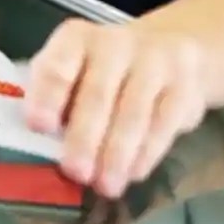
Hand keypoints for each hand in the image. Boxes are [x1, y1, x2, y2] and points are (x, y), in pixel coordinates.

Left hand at [25, 18, 207, 198]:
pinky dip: (147, 153)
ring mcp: (154, 61)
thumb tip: (44, 144)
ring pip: (134, 113)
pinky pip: (164, 123)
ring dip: (117, 154)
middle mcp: (114, 43)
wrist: (168, 47)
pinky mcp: (185, 85)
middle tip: (76, 172)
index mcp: (75, 38)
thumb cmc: (103, 71)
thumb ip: (56, 99)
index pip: (58, 65)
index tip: (38, 126)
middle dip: (85, 137)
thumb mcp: (73, 71)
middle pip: (98, 93)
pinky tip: (133, 174)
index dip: (47, 95)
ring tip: (105, 185)